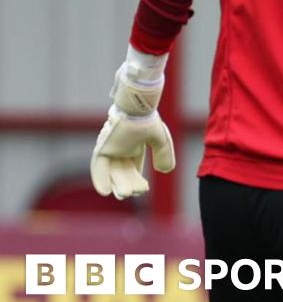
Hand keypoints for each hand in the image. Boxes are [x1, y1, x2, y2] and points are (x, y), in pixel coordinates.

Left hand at [91, 50, 175, 198]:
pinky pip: (98, 166)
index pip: (132, 168)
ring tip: (123, 195)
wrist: (138, 106)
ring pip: (112, 171)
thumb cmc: (148, 119)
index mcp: (133, 146)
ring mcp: (110, 148)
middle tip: (133, 194)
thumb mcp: (161, 140)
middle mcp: (119, 149)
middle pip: (122, 171)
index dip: (136, 179)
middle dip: (127, 183)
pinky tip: (104, 192)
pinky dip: (100, 178)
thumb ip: (163, 154)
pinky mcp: (103, 147)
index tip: (143, 188)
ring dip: (117, 183)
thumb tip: (165, 171)